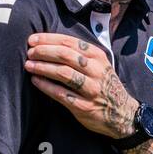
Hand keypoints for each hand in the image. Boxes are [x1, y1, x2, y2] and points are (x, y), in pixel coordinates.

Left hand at [25, 33, 139, 138]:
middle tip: (29, 53)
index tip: (32, 40)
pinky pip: (61, 94)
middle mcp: (97, 70)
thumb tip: (50, 44)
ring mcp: (91, 89)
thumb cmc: (105, 86)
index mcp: (98, 57)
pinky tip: (35, 81)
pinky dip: (46, 86)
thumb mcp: (100, 65)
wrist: (123, 113)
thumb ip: (81, 54)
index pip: (70, 42)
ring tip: (29, 65)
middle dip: (43, 52)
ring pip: (63, 73)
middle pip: (65, 55)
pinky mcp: (84, 106)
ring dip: (42, 67)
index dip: (48, 39)